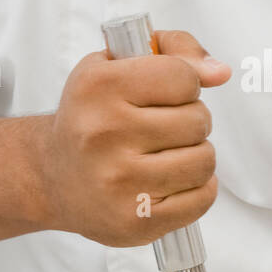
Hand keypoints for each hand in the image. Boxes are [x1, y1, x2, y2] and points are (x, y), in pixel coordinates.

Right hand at [38, 30, 230, 245]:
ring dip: (195, 155)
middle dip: (190, 121)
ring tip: (167, 154)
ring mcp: (120, 181)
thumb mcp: (115, 65)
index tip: (166, 93)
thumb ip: (174, 51)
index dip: (184, 83)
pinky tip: (171, 181)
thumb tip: (220, 72)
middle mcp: (104, 133)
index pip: (183, 76)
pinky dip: (196, 189)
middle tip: (163, 128)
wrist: (51, 176)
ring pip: (204, 160)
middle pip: (198, 120)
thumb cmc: (92, 116)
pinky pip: (202, 198)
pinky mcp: (135, 220)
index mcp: (98, 87)